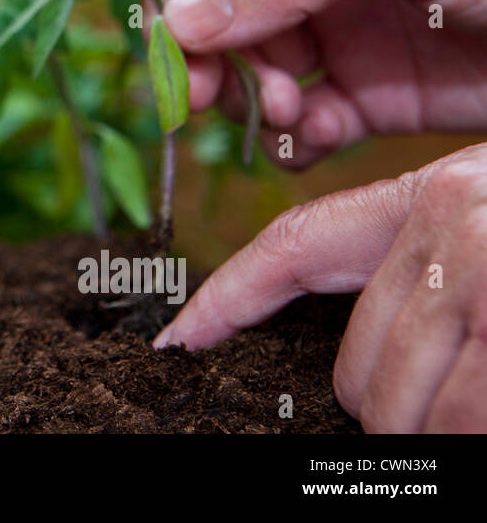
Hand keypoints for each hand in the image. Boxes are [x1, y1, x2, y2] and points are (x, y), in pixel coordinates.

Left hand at [154, 144, 486, 432]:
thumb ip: (424, 264)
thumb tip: (370, 337)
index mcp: (433, 196)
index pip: (294, 246)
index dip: (227, 299)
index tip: (176, 339)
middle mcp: (450, 225)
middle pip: (352, 368)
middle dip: (381, 409)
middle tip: (432, 405)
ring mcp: (484, 272)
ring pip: (397, 408)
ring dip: (431, 427)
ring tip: (473, 406)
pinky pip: (456, 421)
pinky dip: (468, 436)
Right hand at [157, 0, 486, 167]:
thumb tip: (184, 18)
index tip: (188, 38)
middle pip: (208, 3)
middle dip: (207, 51)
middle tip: (209, 96)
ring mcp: (334, 21)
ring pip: (242, 66)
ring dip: (250, 97)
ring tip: (292, 114)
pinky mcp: (362, 88)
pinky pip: (292, 116)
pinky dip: (292, 135)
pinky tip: (322, 134)